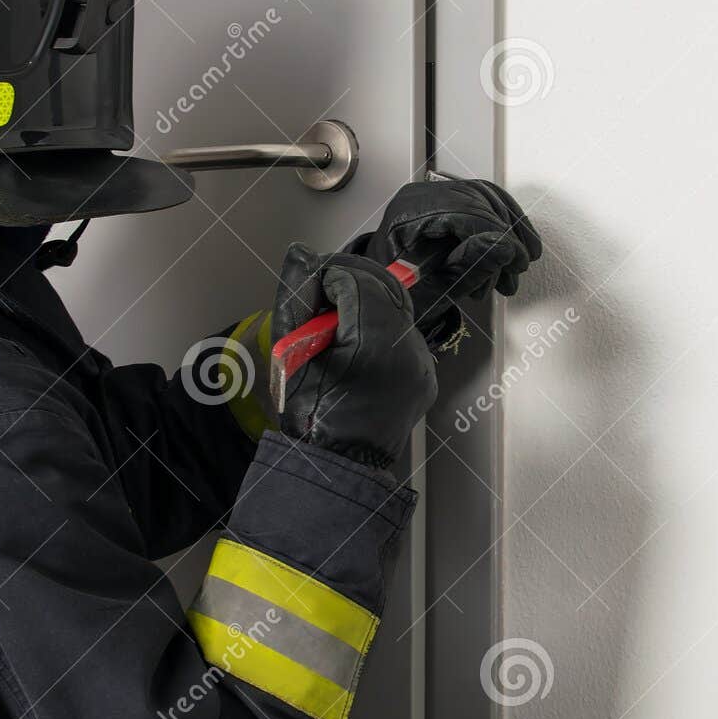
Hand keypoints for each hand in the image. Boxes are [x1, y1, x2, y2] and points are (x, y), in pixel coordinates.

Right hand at [273, 244, 436, 468]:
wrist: (338, 463)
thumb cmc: (310, 415)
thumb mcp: (292, 353)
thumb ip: (298, 297)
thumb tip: (302, 256)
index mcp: (372, 346)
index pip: (356, 282)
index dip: (331, 277)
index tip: (314, 288)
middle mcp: (406, 353)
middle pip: (384, 288)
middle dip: (352, 283)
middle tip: (325, 297)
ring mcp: (421, 365)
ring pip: (398, 307)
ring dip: (369, 303)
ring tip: (340, 323)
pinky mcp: (425, 373)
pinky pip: (406, 334)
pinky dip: (383, 327)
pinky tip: (360, 342)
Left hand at [357, 178, 542, 340]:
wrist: (381, 294)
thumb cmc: (395, 293)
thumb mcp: (431, 290)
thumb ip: (468, 268)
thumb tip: (505, 248)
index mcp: (408, 214)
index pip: (463, 210)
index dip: (497, 234)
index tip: (515, 259)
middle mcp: (419, 197)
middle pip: (477, 200)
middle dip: (505, 236)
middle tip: (516, 268)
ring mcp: (431, 196)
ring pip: (485, 199)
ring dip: (508, 231)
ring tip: (514, 268)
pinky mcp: (444, 203)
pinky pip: (481, 202)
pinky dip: (501, 223)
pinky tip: (512, 246)